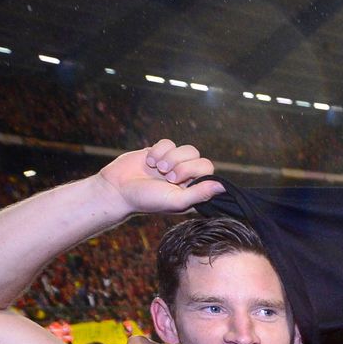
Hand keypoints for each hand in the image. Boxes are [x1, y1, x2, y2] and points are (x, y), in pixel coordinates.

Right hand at [95, 140, 222, 216]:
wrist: (118, 189)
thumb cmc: (147, 200)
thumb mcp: (176, 201)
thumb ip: (200, 194)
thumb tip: (224, 187)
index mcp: (193, 190)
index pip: (208, 171)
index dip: (194, 172)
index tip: (178, 182)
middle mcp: (186, 177)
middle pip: (199, 157)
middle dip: (182, 165)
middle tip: (167, 177)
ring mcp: (174, 163)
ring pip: (186, 148)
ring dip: (169, 157)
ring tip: (157, 169)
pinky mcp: (160, 152)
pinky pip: (168, 142)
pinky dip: (158, 151)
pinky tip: (148, 162)